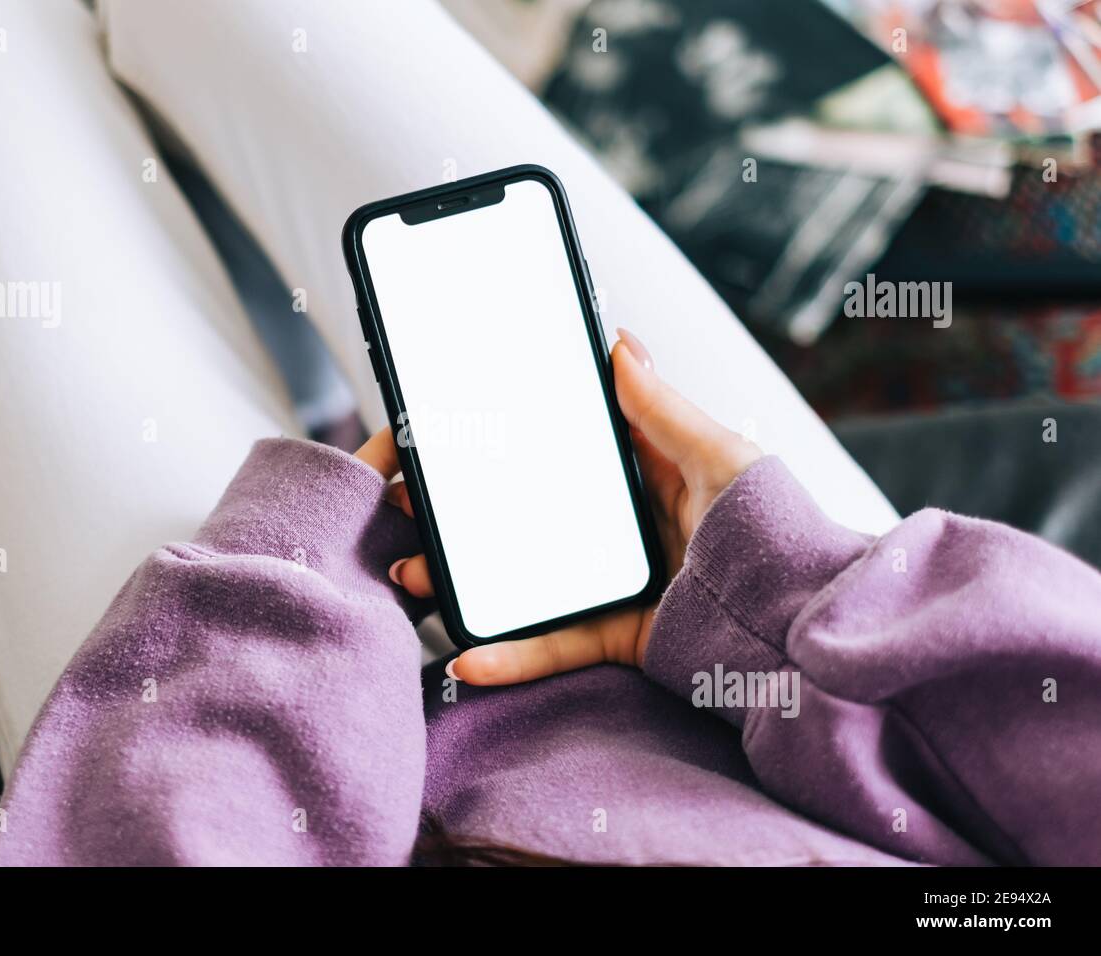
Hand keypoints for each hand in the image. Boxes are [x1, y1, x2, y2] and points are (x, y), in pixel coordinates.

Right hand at [371, 328, 761, 684]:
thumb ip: (663, 409)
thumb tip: (618, 345)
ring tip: (414, 574)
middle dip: (463, 516)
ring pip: (524, 582)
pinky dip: (512, 655)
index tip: (449, 436)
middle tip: (411, 506)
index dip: (504, 443)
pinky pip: (556, 645)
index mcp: (645, 475)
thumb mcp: (719, 456)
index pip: (560, 451)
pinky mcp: (618, 635)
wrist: (806, 622)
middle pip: (527, 517)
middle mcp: (622, 528)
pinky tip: (468, 659)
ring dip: (466, 584)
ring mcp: (615, 583)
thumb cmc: (778, 530)